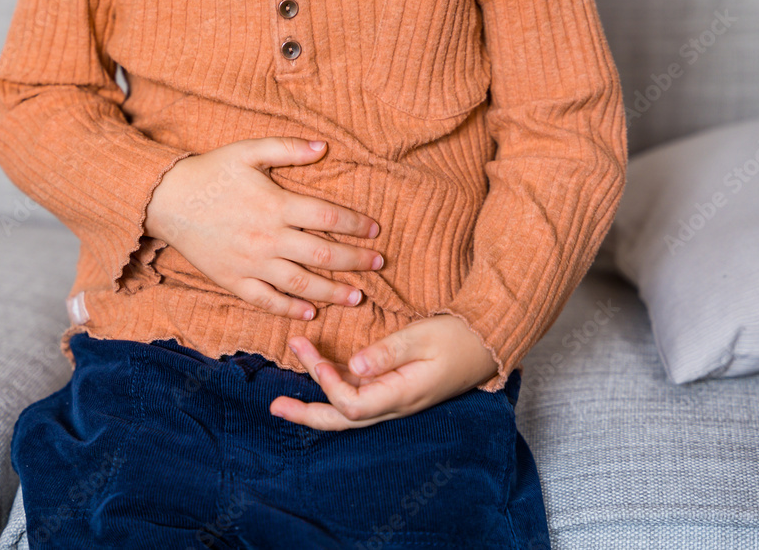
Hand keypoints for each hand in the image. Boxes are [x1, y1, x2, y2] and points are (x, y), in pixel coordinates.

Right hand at [144, 137, 383, 321]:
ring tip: (357, 297)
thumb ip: (287, 148)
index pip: (327, 219)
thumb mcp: (247, 150)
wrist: (165, 200)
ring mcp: (250, 263)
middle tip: (379, 264)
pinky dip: (290, 308)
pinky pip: (266, 300)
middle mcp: (267, 238)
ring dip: (333, 292)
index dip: (355, 225)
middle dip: (356, 262)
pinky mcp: (233, 280)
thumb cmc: (210, 172)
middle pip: (322, 256)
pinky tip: (310, 311)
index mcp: (275, 205)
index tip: (374, 231)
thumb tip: (324, 147)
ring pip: (301, 284)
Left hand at [269, 314, 499, 430]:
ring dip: (313, 403)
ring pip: (345, 411)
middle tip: (273, 407)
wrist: (485, 342)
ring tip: (281, 399)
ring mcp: (392, 399)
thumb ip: (388, 352)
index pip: (352, 404)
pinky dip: (332, 388)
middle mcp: (393, 405)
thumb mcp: (422, 337)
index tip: (314, 355)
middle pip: (341, 420)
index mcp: (402, 396)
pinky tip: (315, 376)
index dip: (327, 383)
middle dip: (306, 414)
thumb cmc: (456, 337)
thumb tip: (355, 365)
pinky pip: (355, 395)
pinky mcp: (391, 387)